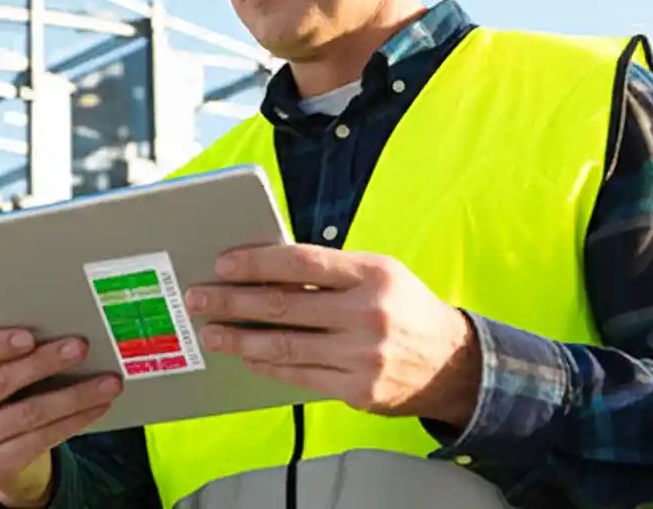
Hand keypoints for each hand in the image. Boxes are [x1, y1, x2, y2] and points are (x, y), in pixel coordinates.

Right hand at [0, 329, 122, 506]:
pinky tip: (97, 407)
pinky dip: (74, 421)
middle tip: (81, 347)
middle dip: (44, 362)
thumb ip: (9, 353)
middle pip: (0, 383)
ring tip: (107, 381)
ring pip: (28, 414)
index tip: (30, 335)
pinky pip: (41, 440)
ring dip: (73, 396)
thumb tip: (59, 330)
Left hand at [184, 245, 480, 426]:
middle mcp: (367, 312)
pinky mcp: (358, 389)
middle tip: (199, 299)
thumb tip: (266, 273)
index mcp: (372, 273)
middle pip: (284, 305)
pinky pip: (299, 375)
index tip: (223, 265)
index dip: (257, 263)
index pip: (301, 262)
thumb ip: (330, 274)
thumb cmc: (405, 309)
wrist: (452, 364)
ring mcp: (362, 354)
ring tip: (211, 332)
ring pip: (285, 345)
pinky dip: (267, 365)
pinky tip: (247, 356)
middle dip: (232, 302)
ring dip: (240, 339)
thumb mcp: (379, 275)